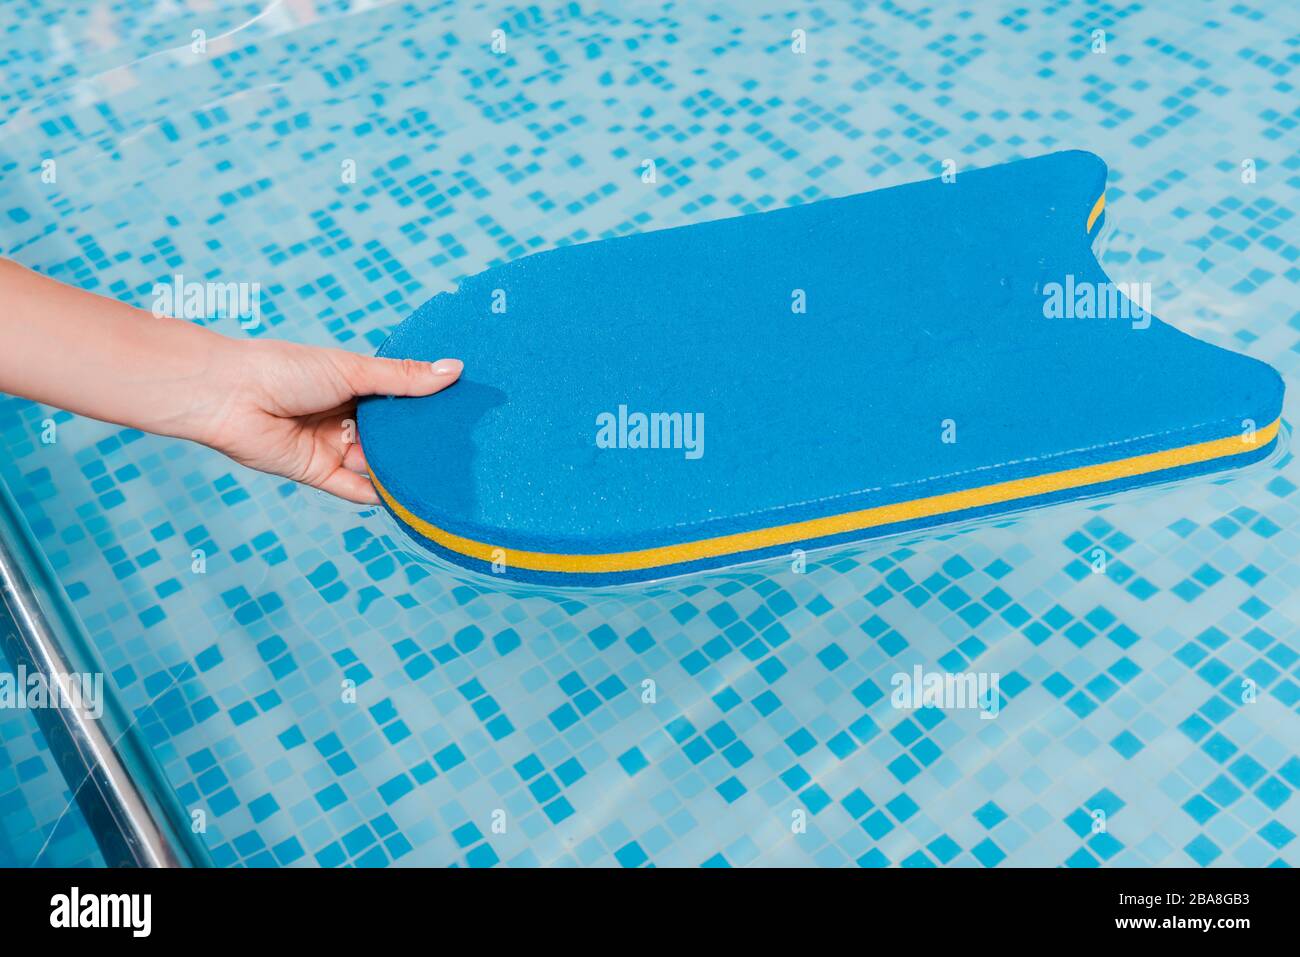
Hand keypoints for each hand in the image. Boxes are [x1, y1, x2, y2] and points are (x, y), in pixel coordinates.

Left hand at [201, 340, 461, 503]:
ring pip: (378, 464)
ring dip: (403, 470)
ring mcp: (334, 447)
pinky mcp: (319, 474)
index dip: (429, 406)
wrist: (229, 395)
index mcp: (354, 386)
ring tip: (444, 475)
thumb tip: (455, 369)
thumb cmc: (284, 369)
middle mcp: (346, 418)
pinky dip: (381, 495)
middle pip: (392, 436)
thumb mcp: (353, 369)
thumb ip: (404, 378)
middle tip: (464, 449)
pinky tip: (410, 498)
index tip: (467, 413)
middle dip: (420, 443)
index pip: (401, 400)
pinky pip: (357, 489)